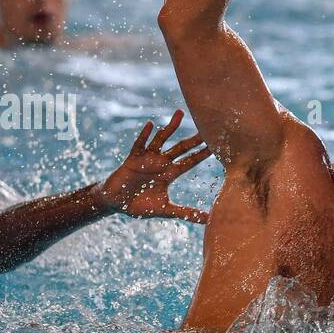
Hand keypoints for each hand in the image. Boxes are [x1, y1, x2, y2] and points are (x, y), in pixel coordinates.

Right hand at [99, 109, 212, 223]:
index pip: (190, 161)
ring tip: (181, 113)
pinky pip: (139, 144)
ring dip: (171, 127)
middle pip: (181, 148)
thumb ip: (186, 213)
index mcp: (170, 174)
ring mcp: (147, 159)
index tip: (217, 145)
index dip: (202, 154)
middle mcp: (161, 163)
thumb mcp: (166, 209)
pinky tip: (151, 124)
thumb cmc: (141, 205)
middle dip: (194, 139)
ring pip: (162, 140)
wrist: (117, 204)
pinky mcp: (132, 159)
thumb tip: (208, 219)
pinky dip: (145, 135)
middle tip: (208, 127)